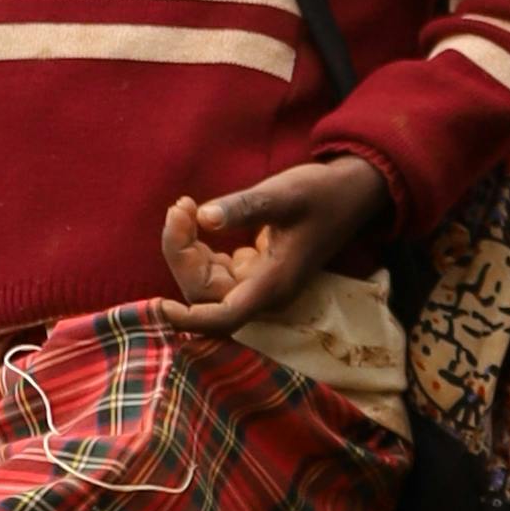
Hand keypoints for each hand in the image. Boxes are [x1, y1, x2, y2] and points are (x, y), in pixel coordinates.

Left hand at [160, 150, 395, 334]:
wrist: (351, 191)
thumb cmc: (322, 193)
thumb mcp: (284, 194)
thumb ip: (244, 206)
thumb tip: (203, 217)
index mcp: (274, 284)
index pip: (225, 318)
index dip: (189, 319)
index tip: (158, 305)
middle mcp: (264, 292)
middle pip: (204, 295)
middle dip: (181, 256)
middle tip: (180, 207)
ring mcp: (257, 284)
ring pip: (204, 283)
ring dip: (185, 249)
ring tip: (183, 206)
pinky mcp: (252, 271)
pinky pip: (212, 269)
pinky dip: (196, 246)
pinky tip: (193, 214)